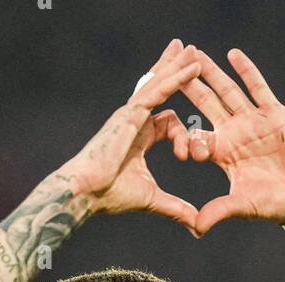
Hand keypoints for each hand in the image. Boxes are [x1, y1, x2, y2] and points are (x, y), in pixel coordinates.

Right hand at [55, 39, 200, 229]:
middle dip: (175, 72)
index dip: (181, 136)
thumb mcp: (152, 199)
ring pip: (159, 84)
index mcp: (139, 137)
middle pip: (160, 90)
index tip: (185, 157)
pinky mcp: (130, 113)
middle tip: (193, 55)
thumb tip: (198, 226)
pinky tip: (190, 67)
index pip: (166, 122)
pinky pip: (157, 91)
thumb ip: (176, 208)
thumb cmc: (110, 195)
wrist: (86, 190)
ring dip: (177, 66)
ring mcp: (131, 114)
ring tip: (194, 50)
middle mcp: (134, 120)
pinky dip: (174, 78)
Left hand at [180, 48, 284, 236]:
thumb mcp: (242, 206)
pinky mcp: (274, 114)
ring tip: (193, 52)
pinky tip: (233, 54)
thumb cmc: (274, 204)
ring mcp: (253, 121)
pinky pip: (258, 88)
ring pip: (227, 90)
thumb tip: (195, 228)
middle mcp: (235, 132)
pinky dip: (246, 71)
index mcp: (223, 153)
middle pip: (206, 104)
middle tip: (168, 65)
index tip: (163, 118)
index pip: (195, 135)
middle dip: (188, 85)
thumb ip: (218, 211)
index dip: (181, 130)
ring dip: (211, 72)